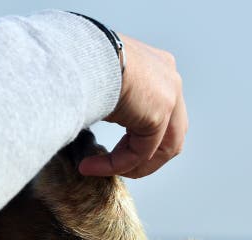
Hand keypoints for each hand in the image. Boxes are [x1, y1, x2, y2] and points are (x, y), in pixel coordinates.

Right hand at [78, 34, 187, 178]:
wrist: (81, 56)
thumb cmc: (80, 66)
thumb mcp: (102, 83)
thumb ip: (114, 103)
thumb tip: (96, 121)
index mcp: (158, 69)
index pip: (162, 115)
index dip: (139, 140)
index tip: (111, 151)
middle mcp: (170, 80)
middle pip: (171, 134)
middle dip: (145, 158)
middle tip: (117, 169)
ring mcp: (170, 95)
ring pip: (163, 148)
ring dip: (134, 166)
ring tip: (104, 172)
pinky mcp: (161, 111)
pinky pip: (141, 152)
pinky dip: (117, 164)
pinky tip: (91, 166)